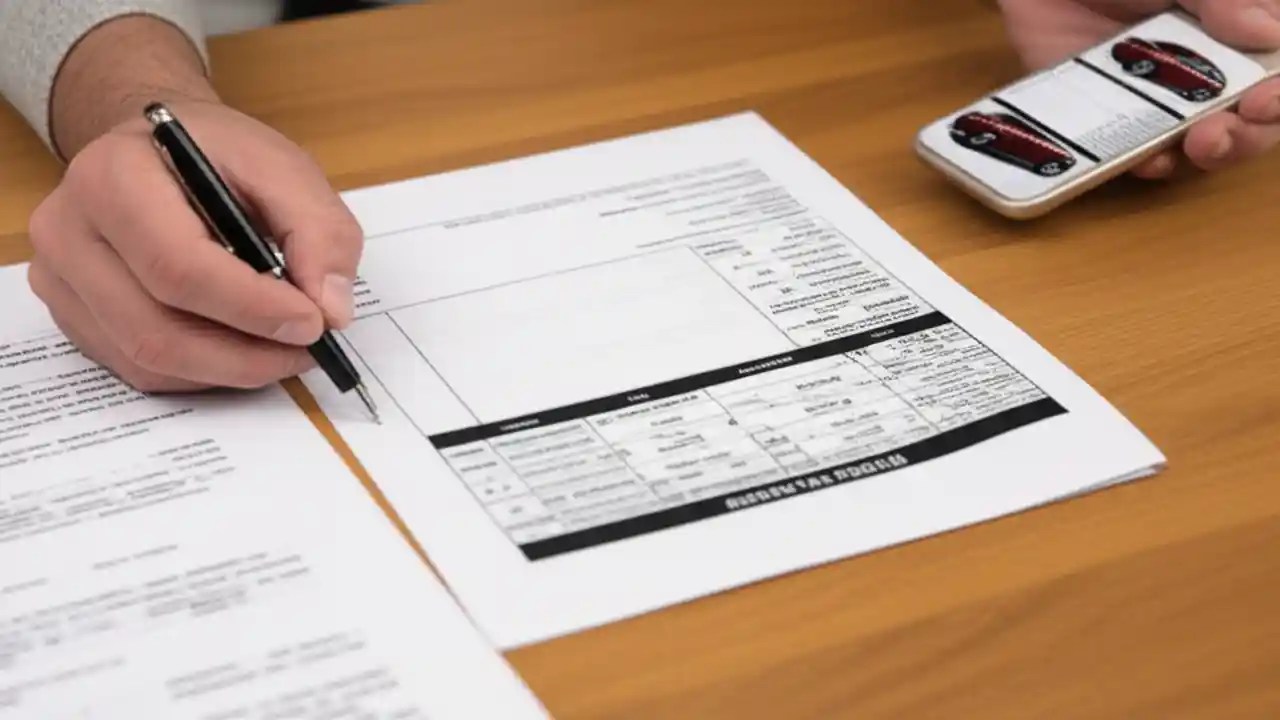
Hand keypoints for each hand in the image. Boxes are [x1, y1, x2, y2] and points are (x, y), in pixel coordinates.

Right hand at [26, 17, 361, 392]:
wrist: (157, 150)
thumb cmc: (217, 156)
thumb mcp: (282, 168)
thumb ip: (320, 231)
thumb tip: (331, 309)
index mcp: (113, 177)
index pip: (178, 267)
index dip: (252, 307)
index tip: (312, 322)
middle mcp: (68, 230)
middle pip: (156, 329)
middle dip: (245, 354)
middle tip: (306, 349)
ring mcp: (59, 278)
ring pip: (147, 360)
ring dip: (228, 370)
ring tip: (281, 350)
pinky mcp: (70, 314)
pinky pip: (137, 369)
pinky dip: (201, 372)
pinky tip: (238, 346)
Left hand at [998, 0, 1279, 177]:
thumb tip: (1268, 33)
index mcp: (1241, 32)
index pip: (1276, 74)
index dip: (1278, 95)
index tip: (1262, 101)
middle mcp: (1213, 73)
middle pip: (1254, 122)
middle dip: (1249, 136)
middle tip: (1222, 133)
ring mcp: (1165, 103)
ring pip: (1204, 146)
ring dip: (1209, 154)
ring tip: (1197, 143)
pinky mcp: (1117, 124)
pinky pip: (1140, 156)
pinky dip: (1149, 161)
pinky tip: (1147, 158)